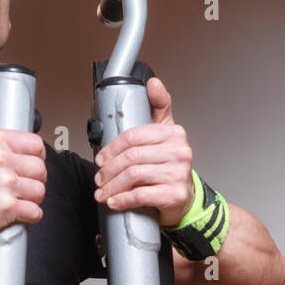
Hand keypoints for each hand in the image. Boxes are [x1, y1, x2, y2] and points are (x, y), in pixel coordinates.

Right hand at [0, 85, 47, 240]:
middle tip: (25, 183)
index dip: (36, 155)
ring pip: (39, 190)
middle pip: (40, 169)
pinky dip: (32, 214)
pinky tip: (22, 212)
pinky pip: (34, 212)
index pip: (35, 145)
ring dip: (34, 197)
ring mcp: (5, 185)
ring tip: (22, 198)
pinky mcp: (6, 209)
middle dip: (36, 178)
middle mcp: (2, 161)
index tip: (29, 163)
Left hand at [92, 76, 193, 227]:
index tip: (101, 158)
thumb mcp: (165, 133)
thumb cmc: (169, 164)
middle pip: (132, 157)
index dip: (111, 148)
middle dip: (109, 169)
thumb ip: (158, 107)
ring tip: (103, 191)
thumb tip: (153, 83)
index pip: (133, 136)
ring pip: (134, 175)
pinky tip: (115, 201)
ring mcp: (179, 173)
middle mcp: (179, 151)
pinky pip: (141, 195)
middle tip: (99, 178)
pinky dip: (123, 199)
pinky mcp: (175, 194)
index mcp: (173, 133)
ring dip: (112, 186)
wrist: (184, 196)